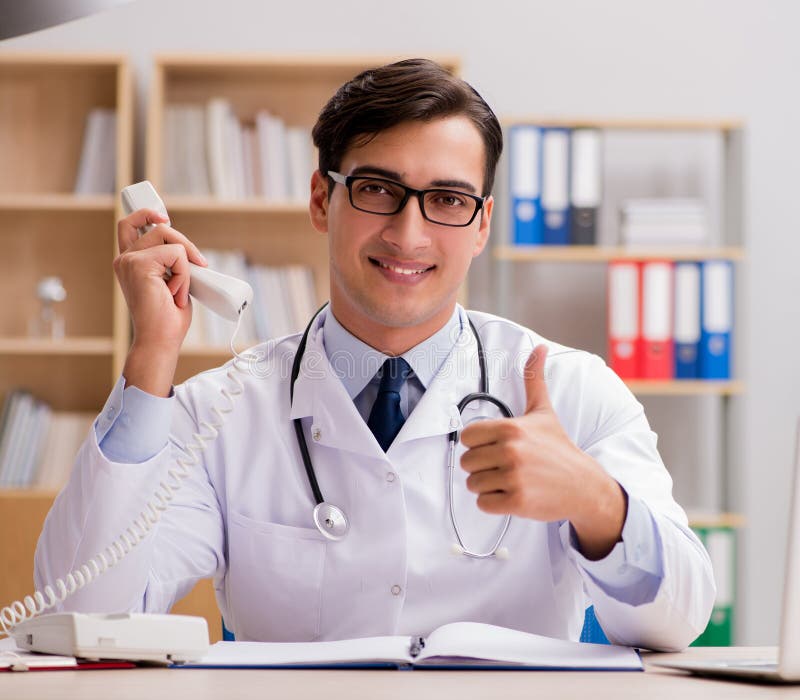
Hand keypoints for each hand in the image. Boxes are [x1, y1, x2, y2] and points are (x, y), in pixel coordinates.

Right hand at [114, 208, 206, 395]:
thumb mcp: (173, 282)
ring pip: (170, 238)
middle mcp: (125, 259)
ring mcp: (129, 261)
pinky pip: (176, 254)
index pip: (130, 224)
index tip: (164, 217)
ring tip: (179, 290)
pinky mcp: (139, 265)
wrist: (160, 340)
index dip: (147, 214)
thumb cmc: (167, 319)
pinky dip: (184, 274)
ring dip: (185, 265)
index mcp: (130, 262)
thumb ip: (173, 262)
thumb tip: (187, 248)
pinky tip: (175, 293)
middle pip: (157, 226)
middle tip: (198, 263)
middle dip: (183, 240)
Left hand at [459, 345, 626, 558]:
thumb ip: (534, 380)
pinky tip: (513, 494)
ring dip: (487, 486)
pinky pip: (483, 504)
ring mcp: (513, 477)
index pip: (467, 437)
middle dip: (482, 467)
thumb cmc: (558, 448)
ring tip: (511, 480)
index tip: (496, 447)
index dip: (479, 444)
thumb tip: (539, 347)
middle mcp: (510, 451)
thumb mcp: (543, 412)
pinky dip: (494, 503)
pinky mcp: (516, 502)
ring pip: (473, 484)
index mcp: (510, 428)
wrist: (584, 485)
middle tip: (505, 466)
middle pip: (467, 462)